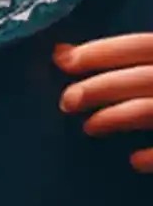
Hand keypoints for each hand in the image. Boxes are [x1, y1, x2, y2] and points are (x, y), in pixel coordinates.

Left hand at [56, 35, 152, 171]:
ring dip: (119, 117)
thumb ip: (133, 58)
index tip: (62, 60)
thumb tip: (61, 54)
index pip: (141, 45)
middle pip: (145, 77)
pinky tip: (134, 160)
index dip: (101, 51)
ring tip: (89, 127)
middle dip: (100, 87)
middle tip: (66, 101)